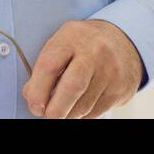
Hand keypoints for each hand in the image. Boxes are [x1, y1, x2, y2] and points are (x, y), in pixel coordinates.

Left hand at [23, 19, 143, 118]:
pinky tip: (77, 106)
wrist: (122, 41)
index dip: (38, 90)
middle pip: (72, 86)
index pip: (50, 65)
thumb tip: (31, 95)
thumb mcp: (63, 43)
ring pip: (84, 104)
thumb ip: (45, 65)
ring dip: (68, 114)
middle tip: (47, 116)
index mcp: (72, 37)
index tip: (34, 105)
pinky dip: (83, 114)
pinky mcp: (120, 89)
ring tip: (61, 111)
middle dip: (56, 109)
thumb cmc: (84, 44)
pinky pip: (97, 111)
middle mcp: (94, 52)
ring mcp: (110, 71)